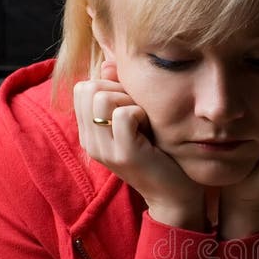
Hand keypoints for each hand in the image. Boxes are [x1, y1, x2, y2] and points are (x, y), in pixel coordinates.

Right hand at [74, 62, 204, 229]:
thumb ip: (119, 92)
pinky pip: (123, 113)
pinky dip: (140, 113)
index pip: (82, 87)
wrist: (175, 194)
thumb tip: (108, 63)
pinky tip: (149, 128)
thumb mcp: (136, 119)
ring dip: (129, 100)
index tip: (131, 104)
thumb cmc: (160, 153)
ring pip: (102, 97)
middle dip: (118, 90)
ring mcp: (105, 150)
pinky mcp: (124, 154)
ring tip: (143, 120)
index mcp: (89, 133)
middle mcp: (90, 142)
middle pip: (88, 87)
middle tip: (139, 112)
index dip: (109, 85)